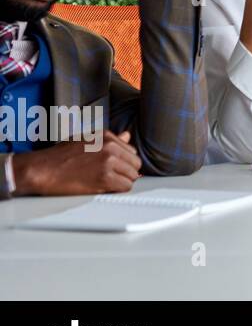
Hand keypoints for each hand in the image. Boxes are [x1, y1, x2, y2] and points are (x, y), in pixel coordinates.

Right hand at [11, 130, 141, 195]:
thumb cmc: (59, 156)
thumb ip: (109, 139)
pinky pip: (125, 186)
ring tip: (109, 183)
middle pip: (135, 163)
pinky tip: (107, 188)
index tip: (116, 168)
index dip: (124, 162)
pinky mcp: (105, 177)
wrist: (42, 169)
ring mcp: (108, 162)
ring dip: (123, 181)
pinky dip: (119, 189)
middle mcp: (110, 147)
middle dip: (127, 172)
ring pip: (133, 175)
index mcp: (106, 136)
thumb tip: (127, 136)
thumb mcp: (85, 140)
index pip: (131, 151)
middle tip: (114, 178)